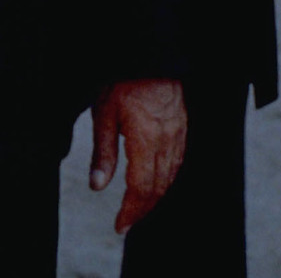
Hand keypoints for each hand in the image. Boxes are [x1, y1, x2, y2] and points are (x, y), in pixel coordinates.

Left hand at [89, 78, 185, 232]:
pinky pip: (177, 161)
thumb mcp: (104, 114)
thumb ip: (103, 152)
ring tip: (138, 208)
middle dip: (142, 209)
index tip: (119, 226)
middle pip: (158, 187)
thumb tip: (98, 187)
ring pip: (170, 177)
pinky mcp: (182, 127)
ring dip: (155, 197)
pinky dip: (166, 179)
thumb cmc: (123, 80)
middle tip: (126, 223)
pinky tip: (156, 183)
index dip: (131, 211)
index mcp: (146, 140)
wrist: (151, 53)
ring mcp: (178, 134)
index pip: (141, 188)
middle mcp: (167, 141)